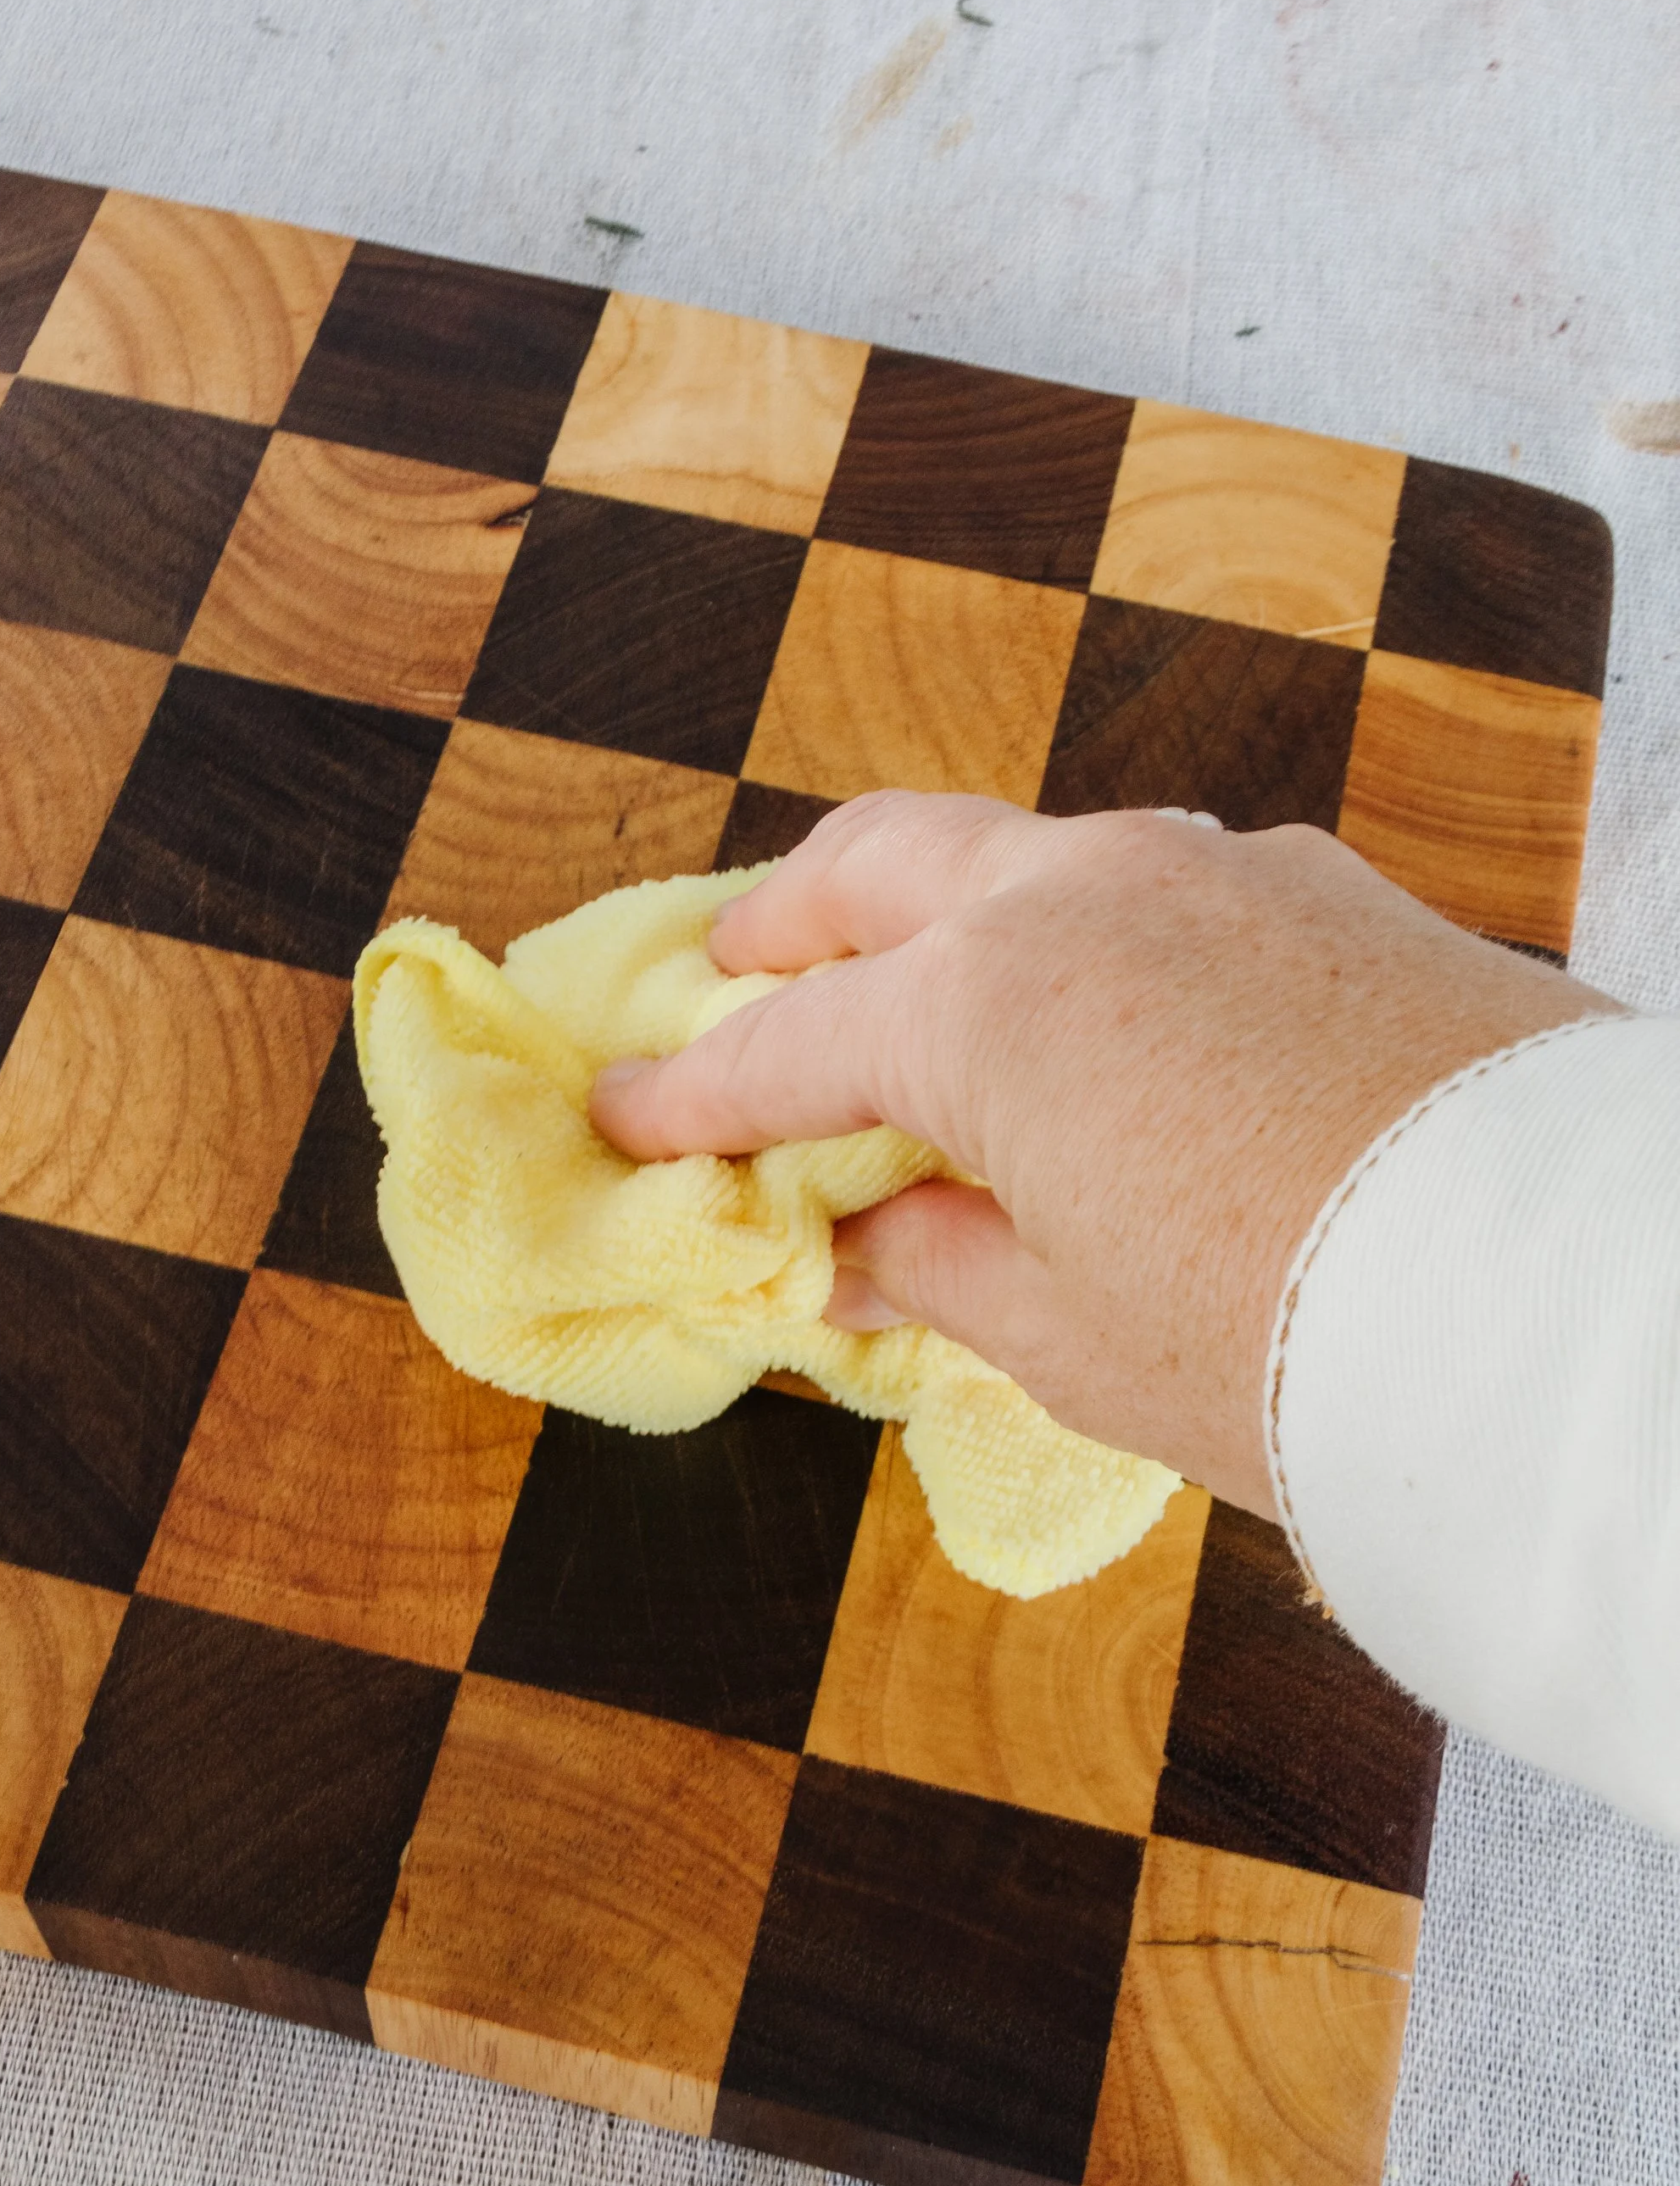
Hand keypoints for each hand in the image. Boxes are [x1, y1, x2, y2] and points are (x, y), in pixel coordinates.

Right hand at [588, 791, 1627, 1516]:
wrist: (1563, 1296)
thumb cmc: (1291, 1338)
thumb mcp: (1076, 1337)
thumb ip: (943, 1269)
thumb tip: (864, 1250)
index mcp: (984, 1004)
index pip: (788, 1050)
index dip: (692, 1097)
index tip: (623, 1115)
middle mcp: (1089, 895)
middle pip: (888, 861)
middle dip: (793, 915)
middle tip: (733, 963)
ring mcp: (1223, 872)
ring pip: (1037, 847)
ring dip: (952, 902)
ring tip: (921, 976)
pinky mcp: (1337, 892)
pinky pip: (1168, 882)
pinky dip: (1092, 928)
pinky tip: (1110, 1007)